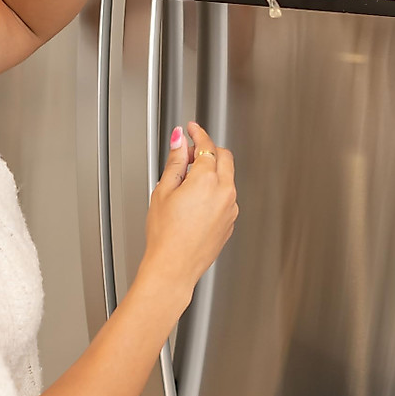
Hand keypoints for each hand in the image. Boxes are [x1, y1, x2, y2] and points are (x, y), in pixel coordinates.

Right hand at [142, 121, 237, 297]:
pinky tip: (194, 202)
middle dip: (208, 149)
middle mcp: (224, 192)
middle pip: (224, 157)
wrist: (174, 266)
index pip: (207, 146)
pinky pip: (226, 197)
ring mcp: (231, 208)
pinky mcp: (230, 222)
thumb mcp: (163, 190)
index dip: (198, 133)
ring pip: (227, 178)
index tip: (192, 129)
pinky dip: (214, 191)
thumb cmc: (165, 234)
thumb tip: (179, 140)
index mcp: (206, 180)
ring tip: (186, 183)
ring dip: (212, 171)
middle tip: (188, 153)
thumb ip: (175, 161)